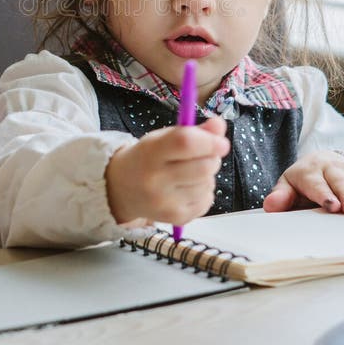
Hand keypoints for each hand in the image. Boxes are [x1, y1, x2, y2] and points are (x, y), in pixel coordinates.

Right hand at [105, 116, 229, 225]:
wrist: (122, 189)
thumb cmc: (147, 158)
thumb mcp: (162, 138)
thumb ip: (193, 131)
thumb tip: (220, 125)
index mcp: (150, 152)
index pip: (185, 143)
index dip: (209, 141)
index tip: (221, 142)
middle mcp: (155, 180)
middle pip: (203, 167)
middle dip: (212, 158)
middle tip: (204, 154)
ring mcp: (166, 203)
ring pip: (208, 183)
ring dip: (206, 175)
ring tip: (189, 172)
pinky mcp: (177, 218)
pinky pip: (207, 200)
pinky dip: (204, 191)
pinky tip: (187, 188)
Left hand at [262, 150, 343, 213]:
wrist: (318, 161)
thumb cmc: (302, 181)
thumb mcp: (287, 186)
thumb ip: (280, 196)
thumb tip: (271, 206)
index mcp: (310, 171)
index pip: (316, 183)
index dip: (324, 195)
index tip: (332, 206)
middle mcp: (331, 167)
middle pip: (340, 181)